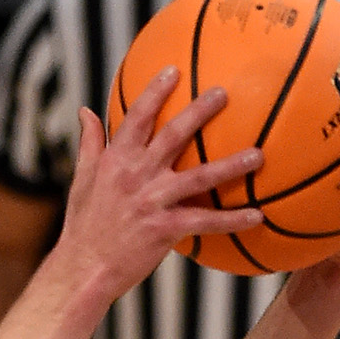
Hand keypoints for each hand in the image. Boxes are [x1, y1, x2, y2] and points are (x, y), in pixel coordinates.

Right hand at [54, 68, 262, 301]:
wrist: (82, 267)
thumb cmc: (83, 225)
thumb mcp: (81, 179)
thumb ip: (89, 143)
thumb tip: (85, 111)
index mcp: (115, 160)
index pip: (137, 118)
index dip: (155, 92)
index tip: (173, 71)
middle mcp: (135, 175)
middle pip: (173, 136)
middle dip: (200, 112)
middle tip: (223, 93)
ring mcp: (151, 201)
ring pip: (199, 177)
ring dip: (231, 165)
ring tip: (259, 155)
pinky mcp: (164, 229)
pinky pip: (205, 221)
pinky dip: (232, 219)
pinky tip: (258, 215)